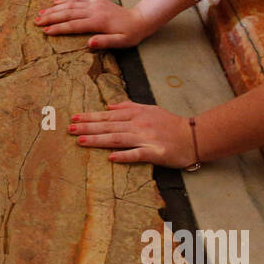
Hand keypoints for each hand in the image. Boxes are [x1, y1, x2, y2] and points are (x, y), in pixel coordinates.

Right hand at [35, 0, 152, 48]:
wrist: (140, 19)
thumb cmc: (130, 34)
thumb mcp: (121, 42)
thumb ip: (105, 42)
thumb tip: (88, 43)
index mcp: (98, 21)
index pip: (74, 25)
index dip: (59, 28)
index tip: (46, 31)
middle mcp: (94, 9)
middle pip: (68, 13)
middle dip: (51, 17)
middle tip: (36, 22)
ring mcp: (95, 3)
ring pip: (71, 4)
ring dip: (55, 9)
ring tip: (41, 13)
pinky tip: (56, 2)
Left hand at [69, 101, 196, 167]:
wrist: (194, 136)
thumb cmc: (170, 123)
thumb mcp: (150, 109)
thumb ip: (129, 107)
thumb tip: (110, 106)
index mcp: (136, 114)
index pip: (108, 115)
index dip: (90, 116)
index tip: (74, 117)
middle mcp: (138, 125)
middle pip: (109, 126)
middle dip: (88, 127)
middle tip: (69, 129)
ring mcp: (146, 139)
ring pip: (118, 139)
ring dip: (98, 140)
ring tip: (81, 141)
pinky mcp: (155, 153)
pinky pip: (137, 154)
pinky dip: (124, 156)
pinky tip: (111, 158)